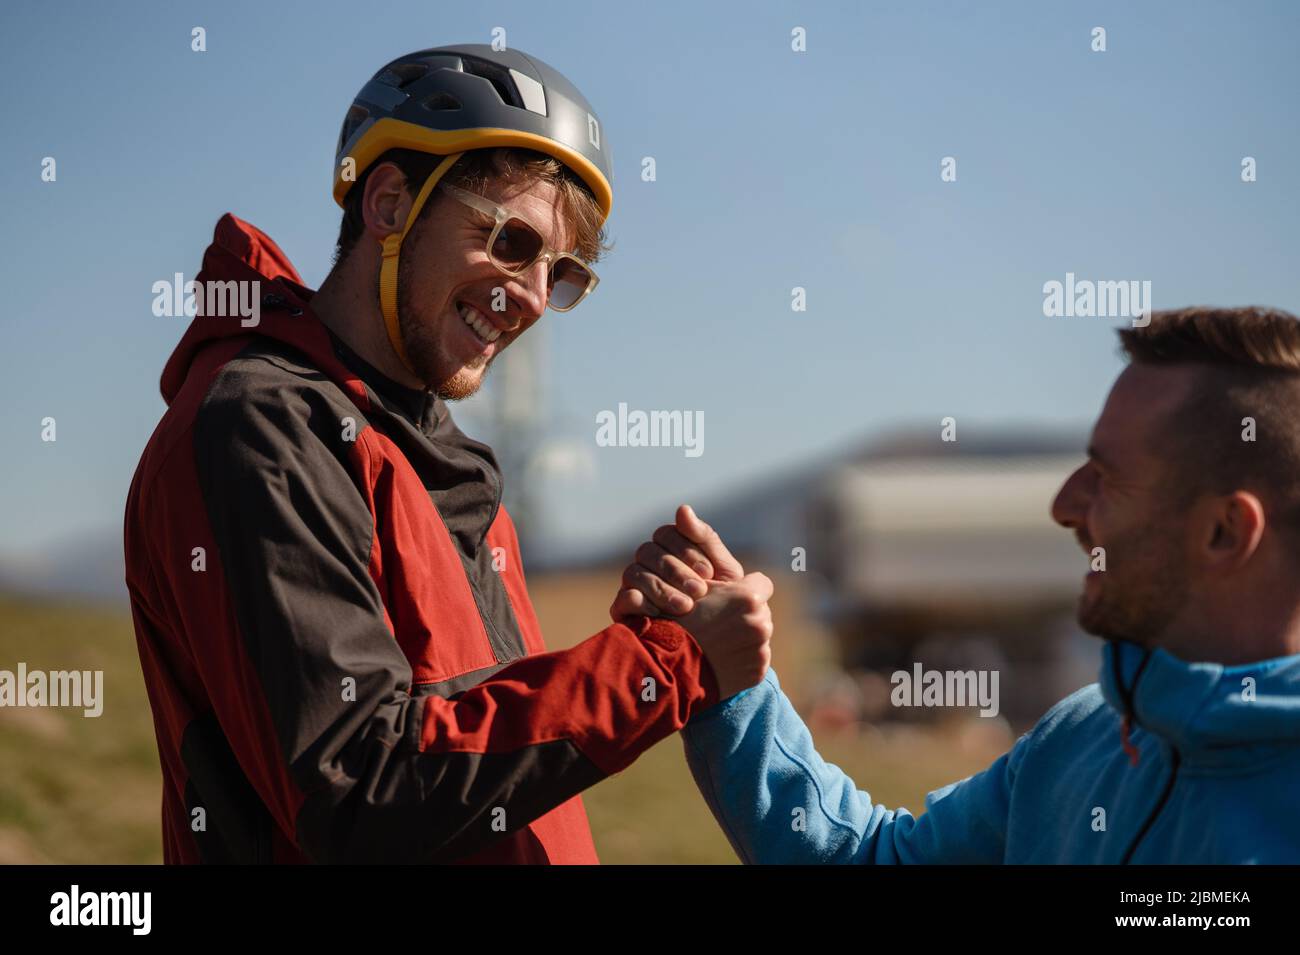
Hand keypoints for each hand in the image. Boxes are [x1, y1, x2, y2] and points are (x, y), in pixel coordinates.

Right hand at [609, 504, 744, 620]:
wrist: (715, 651)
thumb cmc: (724, 607)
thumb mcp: (724, 573)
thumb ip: (706, 540)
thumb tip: (682, 509)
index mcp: (669, 549)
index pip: (667, 534)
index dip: (686, 550)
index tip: (709, 573)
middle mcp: (647, 564)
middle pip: (649, 551)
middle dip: (676, 571)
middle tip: (700, 592)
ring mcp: (633, 586)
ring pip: (634, 573)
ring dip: (662, 589)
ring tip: (686, 608)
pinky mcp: (624, 611)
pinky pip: (623, 599)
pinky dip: (641, 604)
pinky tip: (661, 615)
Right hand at [676, 572, 774, 698]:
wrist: (671, 666)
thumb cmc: (681, 624)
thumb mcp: (697, 590)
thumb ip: (723, 581)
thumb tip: (735, 579)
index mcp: (748, 598)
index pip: (763, 584)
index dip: (747, 588)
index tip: (734, 598)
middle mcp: (760, 623)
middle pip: (761, 611)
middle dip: (746, 614)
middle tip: (721, 623)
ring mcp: (761, 650)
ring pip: (759, 635)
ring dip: (746, 637)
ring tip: (720, 643)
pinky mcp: (757, 671)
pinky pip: (756, 659)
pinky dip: (744, 658)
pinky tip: (723, 659)